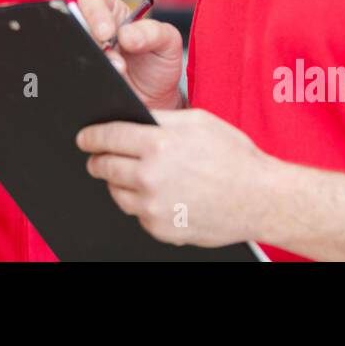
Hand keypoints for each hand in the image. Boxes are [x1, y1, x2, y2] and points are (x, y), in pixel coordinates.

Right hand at [75, 0, 183, 109]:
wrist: (155, 97)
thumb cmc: (159, 62)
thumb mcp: (168, 42)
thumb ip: (153, 32)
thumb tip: (126, 34)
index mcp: (112, 11)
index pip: (92, 0)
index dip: (95, 13)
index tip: (106, 34)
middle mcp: (93, 30)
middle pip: (74, 25)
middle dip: (92, 42)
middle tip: (114, 60)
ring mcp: (87, 53)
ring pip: (75, 50)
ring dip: (96, 63)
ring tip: (121, 73)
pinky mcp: (85, 73)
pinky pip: (78, 73)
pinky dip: (93, 77)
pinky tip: (112, 81)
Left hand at [77, 108, 274, 247]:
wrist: (260, 199)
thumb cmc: (234, 158)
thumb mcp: (197, 122)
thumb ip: (159, 119)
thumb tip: (131, 117)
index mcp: (158, 144)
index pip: (107, 137)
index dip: (91, 137)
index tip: (84, 139)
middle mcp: (151, 177)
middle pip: (105, 167)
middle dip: (98, 160)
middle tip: (99, 158)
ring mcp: (154, 207)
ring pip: (117, 193)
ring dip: (119, 183)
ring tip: (137, 176)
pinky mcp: (161, 229)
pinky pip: (138, 214)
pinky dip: (142, 204)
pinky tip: (160, 195)